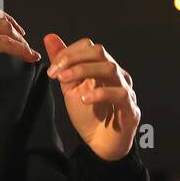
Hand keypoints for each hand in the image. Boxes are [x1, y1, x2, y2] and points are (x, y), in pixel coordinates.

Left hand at [43, 33, 139, 160]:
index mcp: (102, 67)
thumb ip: (62, 64)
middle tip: (56, 73)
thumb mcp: (69, 87)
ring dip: (84, 71)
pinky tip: (85, 99)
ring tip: (65, 82)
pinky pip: (120, 93)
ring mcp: (125, 88)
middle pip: (99, 52)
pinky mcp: (130, 106)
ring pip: (110, 68)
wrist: (100, 143)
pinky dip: (100, 93)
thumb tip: (49, 37)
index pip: (89, 47)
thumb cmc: (89, 115)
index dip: (69, 53)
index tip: (52, 70)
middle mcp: (116, 74)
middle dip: (74, 59)